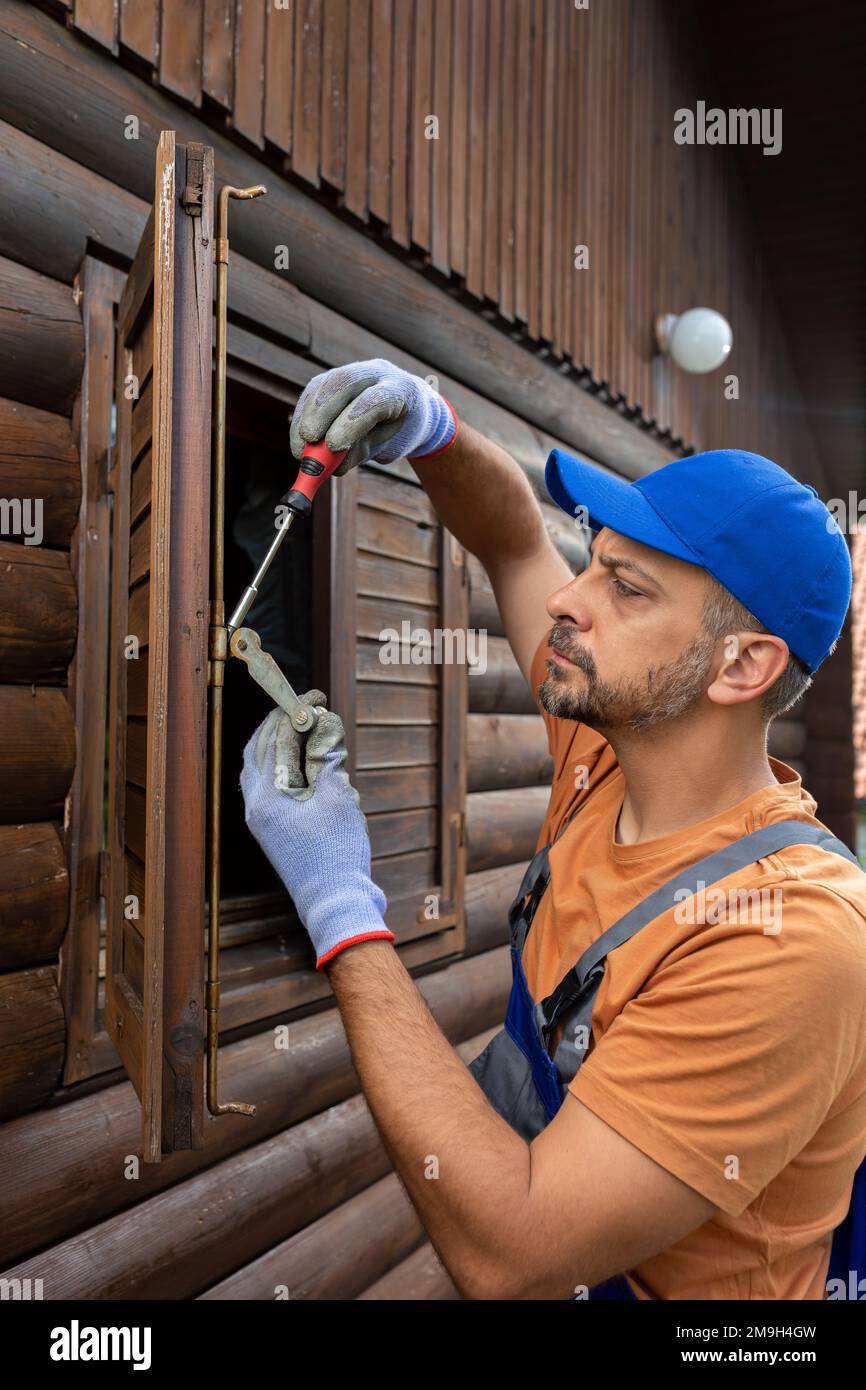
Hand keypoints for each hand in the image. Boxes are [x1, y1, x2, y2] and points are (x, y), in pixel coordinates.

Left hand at [240, 690, 394, 970]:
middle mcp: (255, 809)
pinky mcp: (273, 832)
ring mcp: (261, 822)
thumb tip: (323, 734)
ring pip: (259, 772)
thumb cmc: (336, 853)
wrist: (335, 902)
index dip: (293, 714)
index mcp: (265, 798)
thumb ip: (327, 762)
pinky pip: (270, 789)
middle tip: (302, 707)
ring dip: (278, 747)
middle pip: (257, 753)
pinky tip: (303, 764)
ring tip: (302, 730)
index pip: (274, 741)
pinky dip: (283, 769)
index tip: (313, 698)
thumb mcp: (337, 799)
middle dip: (277, 726)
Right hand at [290, 358, 457, 474]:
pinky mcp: (332, 376)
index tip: (334, 446)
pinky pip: (312, 392)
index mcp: (401, 390)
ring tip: (300, 449)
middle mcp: (378, 373)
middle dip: (321, 412)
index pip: (375, 401)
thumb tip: (331, 464)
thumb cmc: (398, 432)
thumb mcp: (386, 446)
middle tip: (308, 441)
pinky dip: (301, 417)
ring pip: (325, 384)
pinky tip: (299, 439)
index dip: (351, 422)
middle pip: (345, 381)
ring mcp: (354, 371)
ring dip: (306, 417)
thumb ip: (361, 451)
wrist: (408, 408)